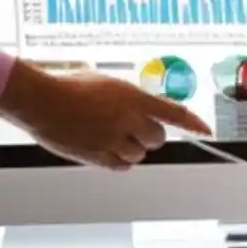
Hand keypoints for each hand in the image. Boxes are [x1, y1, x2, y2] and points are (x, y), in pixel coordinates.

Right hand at [0, 61, 212, 169]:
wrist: (42, 101)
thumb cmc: (68, 85)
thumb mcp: (105, 82)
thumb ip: (127, 97)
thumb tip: (140, 108)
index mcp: (132, 96)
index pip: (173, 112)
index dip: (192, 122)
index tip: (205, 130)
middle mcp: (128, 119)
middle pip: (157, 138)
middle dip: (149, 135)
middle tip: (132, 128)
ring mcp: (113, 139)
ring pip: (139, 154)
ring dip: (131, 148)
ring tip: (111, 134)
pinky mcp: (98, 156)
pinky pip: (121, 165)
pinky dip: (118, 160)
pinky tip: (105, 147)